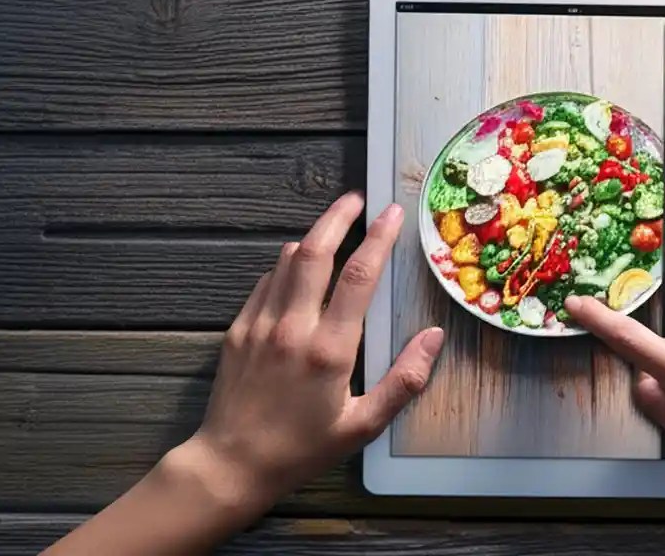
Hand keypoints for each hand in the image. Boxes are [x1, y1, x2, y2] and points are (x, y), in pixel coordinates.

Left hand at [187, 192, 443, 512]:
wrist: (231, 464)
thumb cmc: (303, 449)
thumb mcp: (364, 425)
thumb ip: (404, 380)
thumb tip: (433, 337)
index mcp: (329, 350)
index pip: (357, 277)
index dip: (378, 239)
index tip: (392, 214)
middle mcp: (292, 328)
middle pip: (316, 252)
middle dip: (338, 218)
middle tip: (357, 198)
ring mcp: (260, 325)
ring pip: (286, 262)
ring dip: (313, 238)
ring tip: (334, 226)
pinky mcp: (238, 330)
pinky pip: (266, 283)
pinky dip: (286, 267)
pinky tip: (299, 269)